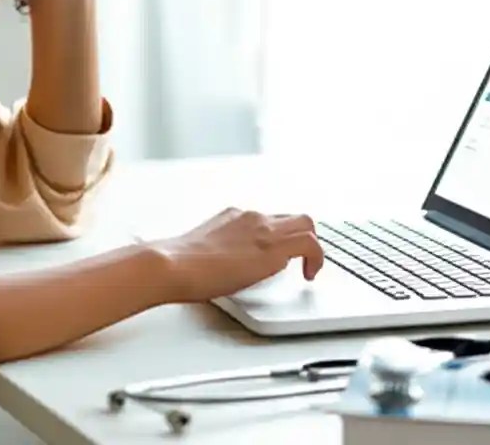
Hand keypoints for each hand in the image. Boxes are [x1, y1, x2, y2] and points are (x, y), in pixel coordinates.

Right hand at [150, 208, 325, 302]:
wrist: (173, 264)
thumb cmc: (178, 264)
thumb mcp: (203, 249)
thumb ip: (219, 250)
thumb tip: (222, 265)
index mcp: (234, 216)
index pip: (267, 219)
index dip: (278, 236)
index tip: (277, 252)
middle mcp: (252, 217)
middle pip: (293, 216)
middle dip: (302, 236)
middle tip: (303, 258)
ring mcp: (264, 229)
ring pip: (306, 224)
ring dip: (312, 246)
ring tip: (310, 268)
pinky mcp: (273, 249)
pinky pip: (309, 244)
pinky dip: (316, 257)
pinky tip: (310, 274)